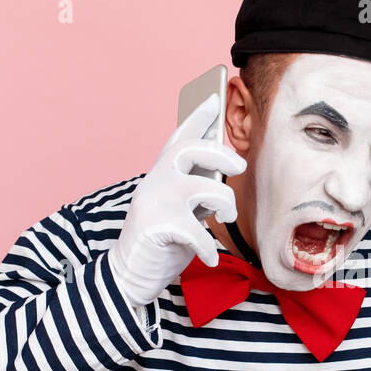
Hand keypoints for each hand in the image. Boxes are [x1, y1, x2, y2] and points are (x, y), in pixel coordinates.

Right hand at [108, 93, 246, 307]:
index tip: (214, 97)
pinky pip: (199, 230)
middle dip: (223, 154)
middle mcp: (156, 180)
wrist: (130, 273)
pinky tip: (207, 257)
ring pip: (208, 187)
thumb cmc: (162, 240)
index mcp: (161, 173)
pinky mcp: (158, 225)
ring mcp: (155, 200)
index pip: (179, 137)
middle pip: (194, 150)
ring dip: (226, 204)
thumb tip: (222, 169)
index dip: (198, 117)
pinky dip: (208, 248)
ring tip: (225, 218)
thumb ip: (196, 187)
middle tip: (239, 167)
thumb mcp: (181, 208)